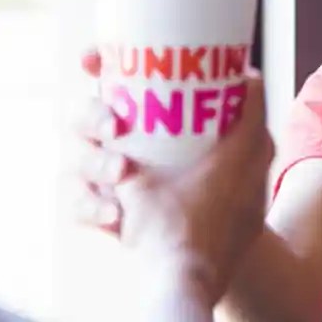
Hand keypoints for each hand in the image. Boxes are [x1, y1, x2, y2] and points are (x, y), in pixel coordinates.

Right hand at [74, 52, 274, 307]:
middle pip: (80, 119)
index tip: (93, 58)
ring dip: (93, 166)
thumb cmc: (225, 206)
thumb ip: (251, 119)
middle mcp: (116, 150)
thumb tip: (250, 75)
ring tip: (120, 177)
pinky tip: (113, 216)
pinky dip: (91, 209)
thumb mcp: (245, 159)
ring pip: (70, 160)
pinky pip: (73, 205)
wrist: (206, 263)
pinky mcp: (96, 215)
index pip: (111, 83)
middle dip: (91, 118)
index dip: (97, 64)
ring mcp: (101, 185)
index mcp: (144, 123)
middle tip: (114, 131)